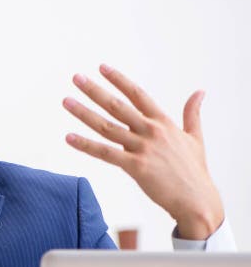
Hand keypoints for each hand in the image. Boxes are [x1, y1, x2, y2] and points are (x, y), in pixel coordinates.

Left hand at [63, 64, 223, 240]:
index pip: (138, 94)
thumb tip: (200, 92)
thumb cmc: (194, 170)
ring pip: (107, 126)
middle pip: (117, 106)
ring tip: (66, 101)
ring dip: (84, 113)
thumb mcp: (195, 137)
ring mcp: (143, 148)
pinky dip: (86, 145)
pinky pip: (105, 153)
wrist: (197, 199)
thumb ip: (192, 113)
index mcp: (163, 122)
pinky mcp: (135, 167)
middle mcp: (151, 131)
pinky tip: (69, 137)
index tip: (102, 68)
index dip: (119, 80)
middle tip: (76, 78)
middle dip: (95, 91)